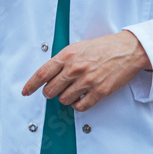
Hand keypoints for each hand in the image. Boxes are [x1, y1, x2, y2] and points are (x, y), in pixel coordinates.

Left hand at [22, 31, 151, 111]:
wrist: (127, 49)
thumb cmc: (104, 47)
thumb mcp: (78, 46)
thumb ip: (64, 59)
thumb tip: (50, 72)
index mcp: (67, 55)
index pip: (42, 73)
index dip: (31, 85)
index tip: (25, 91)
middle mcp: (75, 68)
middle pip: (50, 90)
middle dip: (50, 93)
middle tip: (55, 91)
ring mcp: (87, 81)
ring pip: (64, 100)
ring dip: (66, 98)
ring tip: (74, 91)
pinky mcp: (99, 92)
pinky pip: (80, 107)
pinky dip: (78, 105)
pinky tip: (82, 98)